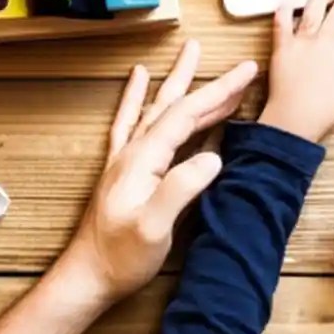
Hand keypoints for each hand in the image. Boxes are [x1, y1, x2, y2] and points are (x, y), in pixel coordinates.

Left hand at [59, 41, 257, 303]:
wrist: (88, 276)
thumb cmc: (120, 258)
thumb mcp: (155, 228)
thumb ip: (180, 189)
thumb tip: (212, 157)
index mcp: (142, 160)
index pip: (185, 115)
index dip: (218, 92)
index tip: (246, 72)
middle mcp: (133, 152)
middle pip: (173, 105)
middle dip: (207, 83)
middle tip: (236, 64)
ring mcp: (126, 159)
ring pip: (157, 110)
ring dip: (179, 82)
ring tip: (192, 56)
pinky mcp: (124, 169)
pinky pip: (131, 121)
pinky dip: (137, 97)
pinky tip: (140, 80)